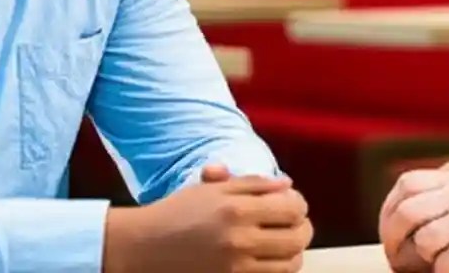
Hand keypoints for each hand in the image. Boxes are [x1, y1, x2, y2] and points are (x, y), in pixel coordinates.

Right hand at [103, 169, 312, 272]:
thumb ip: (252, 184)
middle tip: (295, 223)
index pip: (292, 208)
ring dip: (294, 251)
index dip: (299, 204)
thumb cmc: (178, 211)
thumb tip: (287, 185)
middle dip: (302, 228)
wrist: (145, 247)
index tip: (292, 202)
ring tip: (284, 242)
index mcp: (236, 209)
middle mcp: (239, 240)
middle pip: (297, 238)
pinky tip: (270, 258)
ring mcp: (236, 267)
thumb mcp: (212, 189)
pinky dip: (279, 269)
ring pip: (290, 264)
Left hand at [382, 169, 448, 272]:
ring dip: (431, 261)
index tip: (390, 233)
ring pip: (424, 245)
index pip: (407, 184)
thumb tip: (400, 223)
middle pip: (407, 214)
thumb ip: (446, 202)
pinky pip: (443, 268)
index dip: (390, 209)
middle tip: (398, 260)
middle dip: (395, 241)